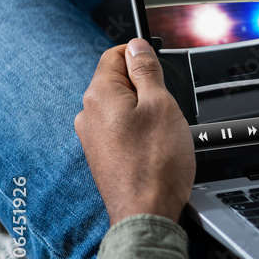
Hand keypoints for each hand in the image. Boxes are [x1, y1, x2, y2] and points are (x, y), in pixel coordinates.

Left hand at [75, 38, 195, 224]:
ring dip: (146, 109)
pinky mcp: (103, 155)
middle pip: (118, 81)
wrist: (147, 211)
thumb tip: (137, 46)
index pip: (115, 55)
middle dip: (147, 85)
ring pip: (123, 106)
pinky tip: (157, 144)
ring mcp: (93, 137)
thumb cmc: (156, 162)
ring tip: (165, 128)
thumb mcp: (161, 104)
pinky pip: (122, 128)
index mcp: (99, 95)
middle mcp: (88, 114)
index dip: (141, 54)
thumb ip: (147, 71)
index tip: (161, 63)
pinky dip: (141, 129)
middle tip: (170, 102)